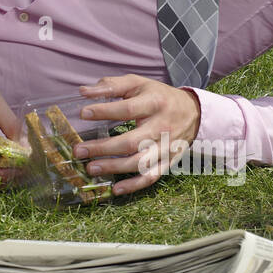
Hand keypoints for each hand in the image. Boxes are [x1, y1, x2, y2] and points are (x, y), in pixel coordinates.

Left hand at [70, 74, 202, 194]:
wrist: (193, 112)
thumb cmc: (158, 96)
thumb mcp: (138, 83)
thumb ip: (112, 85)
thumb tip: (83, 91)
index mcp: (154, 103)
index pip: (127, 109)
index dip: (105, 111)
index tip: (83, 114)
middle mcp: (162, 127)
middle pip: (131, 141)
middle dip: (103, 148)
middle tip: (79, 150)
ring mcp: (166, 147)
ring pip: (140, 162)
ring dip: (114, 168)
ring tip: (90, 168)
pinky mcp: (169, 161)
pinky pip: (151, 177)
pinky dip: (134, 185)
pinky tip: (115, 189)